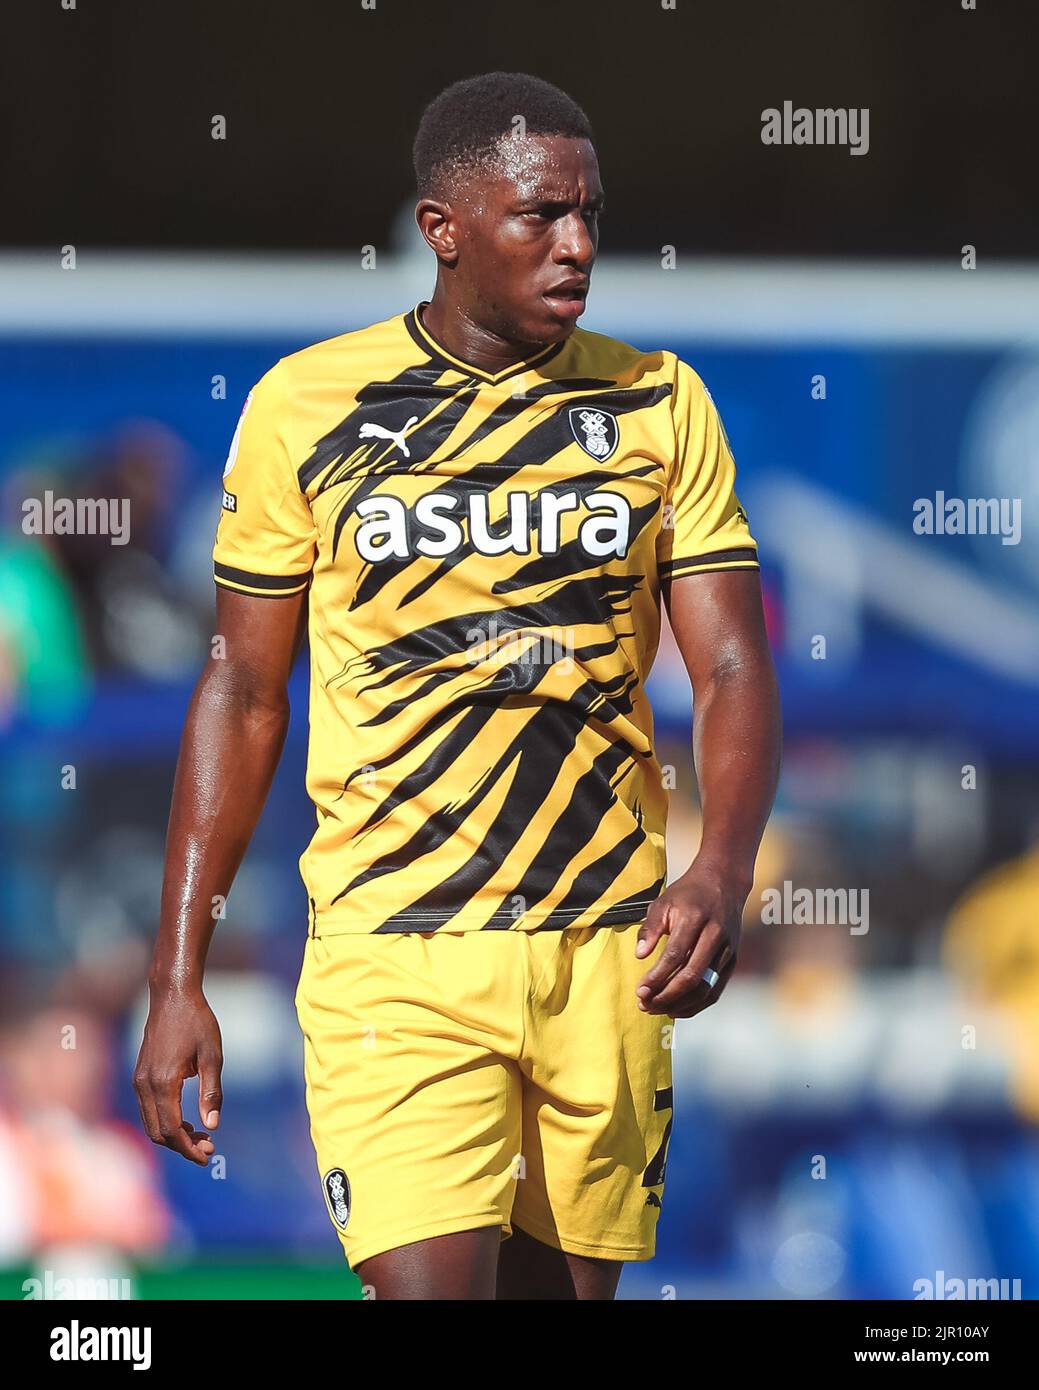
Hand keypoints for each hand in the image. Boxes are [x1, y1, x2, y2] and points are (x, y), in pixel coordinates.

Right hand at [133, 986, 222, 1165]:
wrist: (172, 996)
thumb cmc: (196, 1021)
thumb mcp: (212, 1055)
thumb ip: (211, 1092)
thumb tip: (213, 1125)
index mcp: (163, 1082)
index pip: (172, 1130)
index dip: (188, 1149)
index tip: (208, 1157)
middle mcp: (145, 1085)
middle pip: (158, 1133)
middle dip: (182, 1146)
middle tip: (209, 1147)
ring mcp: (138, 1080)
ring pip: (151, 1123)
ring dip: (173, 1136)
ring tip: (201, 1135)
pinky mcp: (139, 1076)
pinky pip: (148, 1109)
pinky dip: (165, 1121)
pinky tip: (186, 1119)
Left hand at [634, 859, 749, 1017]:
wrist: (724, 883)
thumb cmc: (688, 894)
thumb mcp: (663, 902)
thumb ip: (650, 928)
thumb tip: (640, 955)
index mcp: (695, 918)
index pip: (675, 955)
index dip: (656, 976)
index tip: (639, 991)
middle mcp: (715, 935)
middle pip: (691, 975)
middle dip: (666, 995)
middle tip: (645, 1004)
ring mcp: (727, 949)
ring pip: (705, 987)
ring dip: (680, 1004)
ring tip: (657, 1009)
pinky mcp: (732, 960)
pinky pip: (716, 989)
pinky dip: (697, 1004)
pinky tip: (677, 1008)